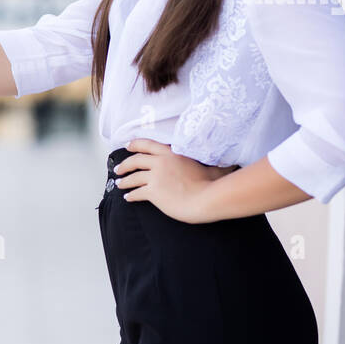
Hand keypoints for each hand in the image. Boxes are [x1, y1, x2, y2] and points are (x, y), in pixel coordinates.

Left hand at [112, 138, 236, 223]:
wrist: (206, 199)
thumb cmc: (212, 184)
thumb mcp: (210, 165)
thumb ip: (209, 162)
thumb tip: (226, 160)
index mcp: (172, 153)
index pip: (148, 144)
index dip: (135, 144)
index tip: (128, 146)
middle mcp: (161, 162)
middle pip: (135, 160)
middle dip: (124, 164)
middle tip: (118, 168)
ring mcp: (155, 177)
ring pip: (133, 177)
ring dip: (124, 181)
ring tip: (120, 184)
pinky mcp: (153, 192)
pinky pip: (136, 193)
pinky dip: (130, 195)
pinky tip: (128, 198)